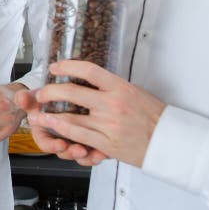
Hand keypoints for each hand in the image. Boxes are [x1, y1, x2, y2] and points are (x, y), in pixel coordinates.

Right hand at [14, 89, 107, 165]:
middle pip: (64, 151)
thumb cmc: (46, 98)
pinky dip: (98, 153)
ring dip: (87, 156)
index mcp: (43, 130)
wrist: (59, 94)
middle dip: (72, 153)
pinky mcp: (85, 139)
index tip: (60, 144)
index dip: (52, 146)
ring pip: (78, 154)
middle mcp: (58, 137)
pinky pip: (91, 151)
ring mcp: (72, 140)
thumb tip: (21, 98)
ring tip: (95, 153)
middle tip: (81, 150)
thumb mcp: (35, 96)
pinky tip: (104, 151)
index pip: (45, 143)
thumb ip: (26, 98)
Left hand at [22, 60, 165, 166]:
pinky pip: (79, 136)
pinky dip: (62, 131)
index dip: (67, 66)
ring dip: (48, 116)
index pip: (88, 70)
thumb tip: (89, 79)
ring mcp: (109, 125)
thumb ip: (110, 87)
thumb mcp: (134, 92)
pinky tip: (52, 127)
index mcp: (120, 87)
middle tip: (41, 93)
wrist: (171, 141)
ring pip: (70, 118)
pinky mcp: (108, 144)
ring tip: (37, 114)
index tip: (55, 67)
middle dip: (50, 92)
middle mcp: (113, 104)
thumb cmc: (153, 116)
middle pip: (72, 93)